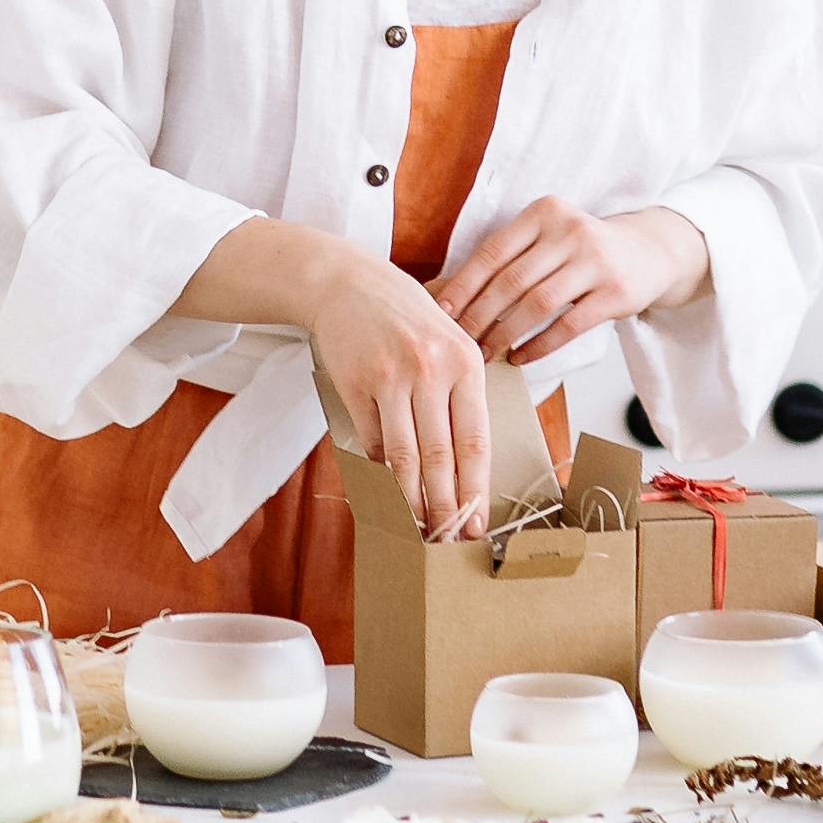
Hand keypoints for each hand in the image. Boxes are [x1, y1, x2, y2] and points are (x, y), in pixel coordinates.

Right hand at [299, 247, 494, 540]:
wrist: (346, 284)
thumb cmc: (405, 318)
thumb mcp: (448, 342)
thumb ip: (460, 397)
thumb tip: (466, 470)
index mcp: (465, 362)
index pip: (474, 441)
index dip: (475, 489)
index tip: (476, 521)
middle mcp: (430, 369)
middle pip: (440, 457)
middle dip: (445, 506)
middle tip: (448, 538)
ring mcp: (390, 377)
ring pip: (402, 457)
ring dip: (409, 500)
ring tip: (418, 526)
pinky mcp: (355, 385)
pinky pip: (372, 442)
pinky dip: (380, 471)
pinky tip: (387, 491)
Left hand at [433, 197, 704, 371]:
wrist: (648, 251)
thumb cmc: (581, 250)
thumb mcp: (549, 236)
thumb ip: (510, 257)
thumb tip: (449, 294)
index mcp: (543, 212)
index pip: (492, 252)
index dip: (463, 285)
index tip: (440, 314)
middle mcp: (569, 230)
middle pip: (511, 280)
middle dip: (479, 315)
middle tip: (460, 342)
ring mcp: (595, 260)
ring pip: (537, 304)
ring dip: (505, 333)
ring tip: (486, 353)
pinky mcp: (615, 292)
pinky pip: (568, 324)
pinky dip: (539, 345)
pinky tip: (520, 357)